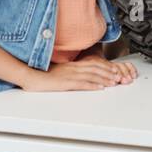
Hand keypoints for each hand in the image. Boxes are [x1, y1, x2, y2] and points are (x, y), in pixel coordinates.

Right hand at [22, 55, 136, 90]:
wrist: (31, 76)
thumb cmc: (43, 75)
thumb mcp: (60, 71)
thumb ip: (71, 72)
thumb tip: (81, 76)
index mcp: (72, 65)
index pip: (93, 64)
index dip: (105, 67)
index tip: (115, 69)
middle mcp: (73, 68)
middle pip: (95, 69)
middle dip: (109, 72)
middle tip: (120, 76)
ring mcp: (69, 75)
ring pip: (91, 76)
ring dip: (104, 79)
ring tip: (114, 82)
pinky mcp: (65, 83)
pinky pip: (81, 84)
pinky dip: (92, 85)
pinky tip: (100, 87)